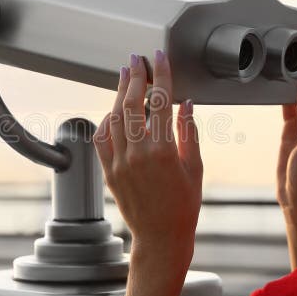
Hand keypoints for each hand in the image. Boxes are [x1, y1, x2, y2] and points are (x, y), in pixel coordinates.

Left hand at [93, 50, 202, 265]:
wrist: (160, 238)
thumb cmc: (184, 206)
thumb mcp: (195, 168)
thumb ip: (189, 132)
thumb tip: (185, 103)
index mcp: (164, 150)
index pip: (161, 101)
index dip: (161, 75)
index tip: (159, 58)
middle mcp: (138, 154)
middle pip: (133, 103)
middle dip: (135, 77)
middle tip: (136, 59)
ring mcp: (119, 163)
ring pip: (114, 117)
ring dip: (119, 94)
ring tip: (125, 77)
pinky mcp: (108, 171)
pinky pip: (102, 138)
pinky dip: (107, 119)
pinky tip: (115, 109)